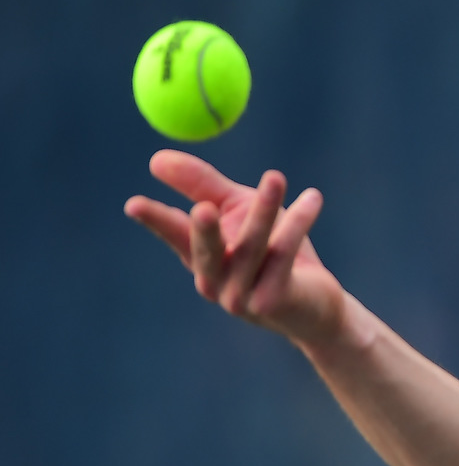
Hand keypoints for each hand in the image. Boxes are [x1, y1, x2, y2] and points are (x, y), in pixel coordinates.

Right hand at [124, 150, 345, 344]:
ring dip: (265, 208)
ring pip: (251, 246)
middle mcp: (215, 282)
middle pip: (206, 252)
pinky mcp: (273, 301)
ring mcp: (241, 297)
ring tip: (276, 177)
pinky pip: (283, 255)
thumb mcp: (238, 210)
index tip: (133, 204)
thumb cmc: (275, 252)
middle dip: (204, 230)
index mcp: (201, 258)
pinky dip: (298, 222)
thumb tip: (156, 159)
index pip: (174, 236)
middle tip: (204, 207)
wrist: (319, 305)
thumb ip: (202, 186)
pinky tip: (312, 198)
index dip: (156, 221)